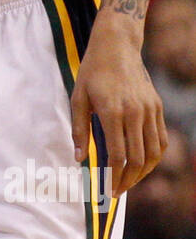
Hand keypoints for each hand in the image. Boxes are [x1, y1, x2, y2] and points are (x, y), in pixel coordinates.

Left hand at [71, 10, 166, 195]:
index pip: (118, 155)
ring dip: (143, 172)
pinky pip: (161, 139)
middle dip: (127, 180)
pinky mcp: (157, 107)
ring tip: (129, 182)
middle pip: (138, 158)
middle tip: (116, 192)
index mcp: (112, 111)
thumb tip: (80, 159)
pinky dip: (155, 157)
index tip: (107, 190)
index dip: (114, 176)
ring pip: (154, 152)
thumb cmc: (92, 73)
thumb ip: (80, 130)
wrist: (117, 46)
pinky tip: (144, 165)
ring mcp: (149, 110)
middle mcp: (135, 112)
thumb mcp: (78, 99)